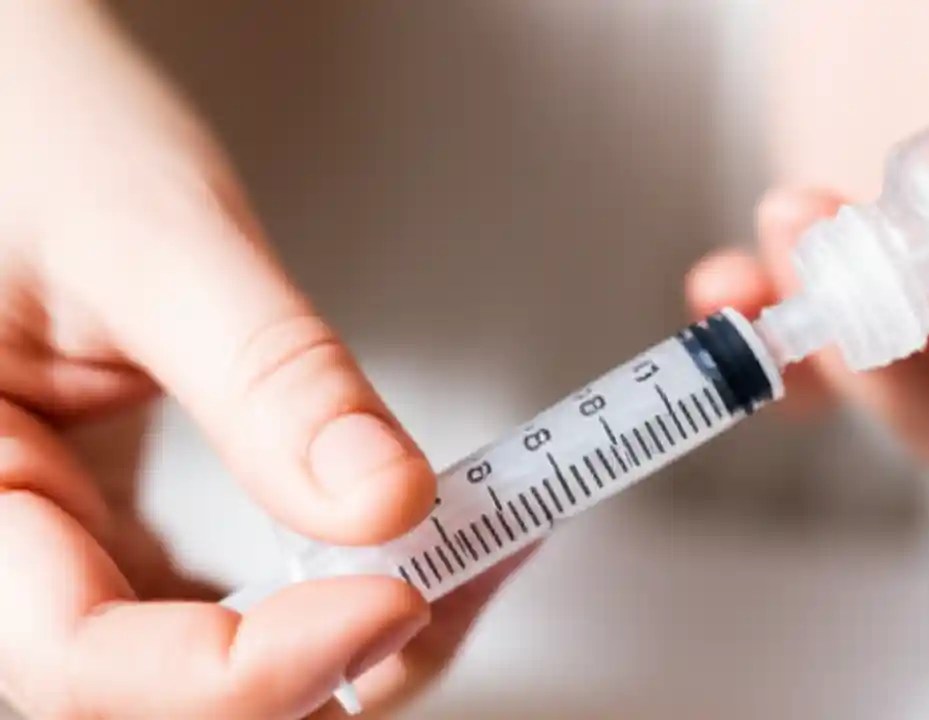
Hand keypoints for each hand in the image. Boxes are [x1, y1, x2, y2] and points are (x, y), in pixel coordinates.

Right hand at [0, 3, 520, 716]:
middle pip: (159, 694)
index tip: (393, 598)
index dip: (248, 674)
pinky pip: (222, 607)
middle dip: (326, 669)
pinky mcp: (120, 525)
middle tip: (456, 583)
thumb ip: (271, 380)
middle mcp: (3, 541)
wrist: (23, 85)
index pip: (85, 661)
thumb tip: (385, 498)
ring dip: (346, 642)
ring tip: (458, 562)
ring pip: (202, 670)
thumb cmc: (37, 128)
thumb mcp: (152, 243)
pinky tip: (403, 545)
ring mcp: (61, 542)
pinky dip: (327, 590)